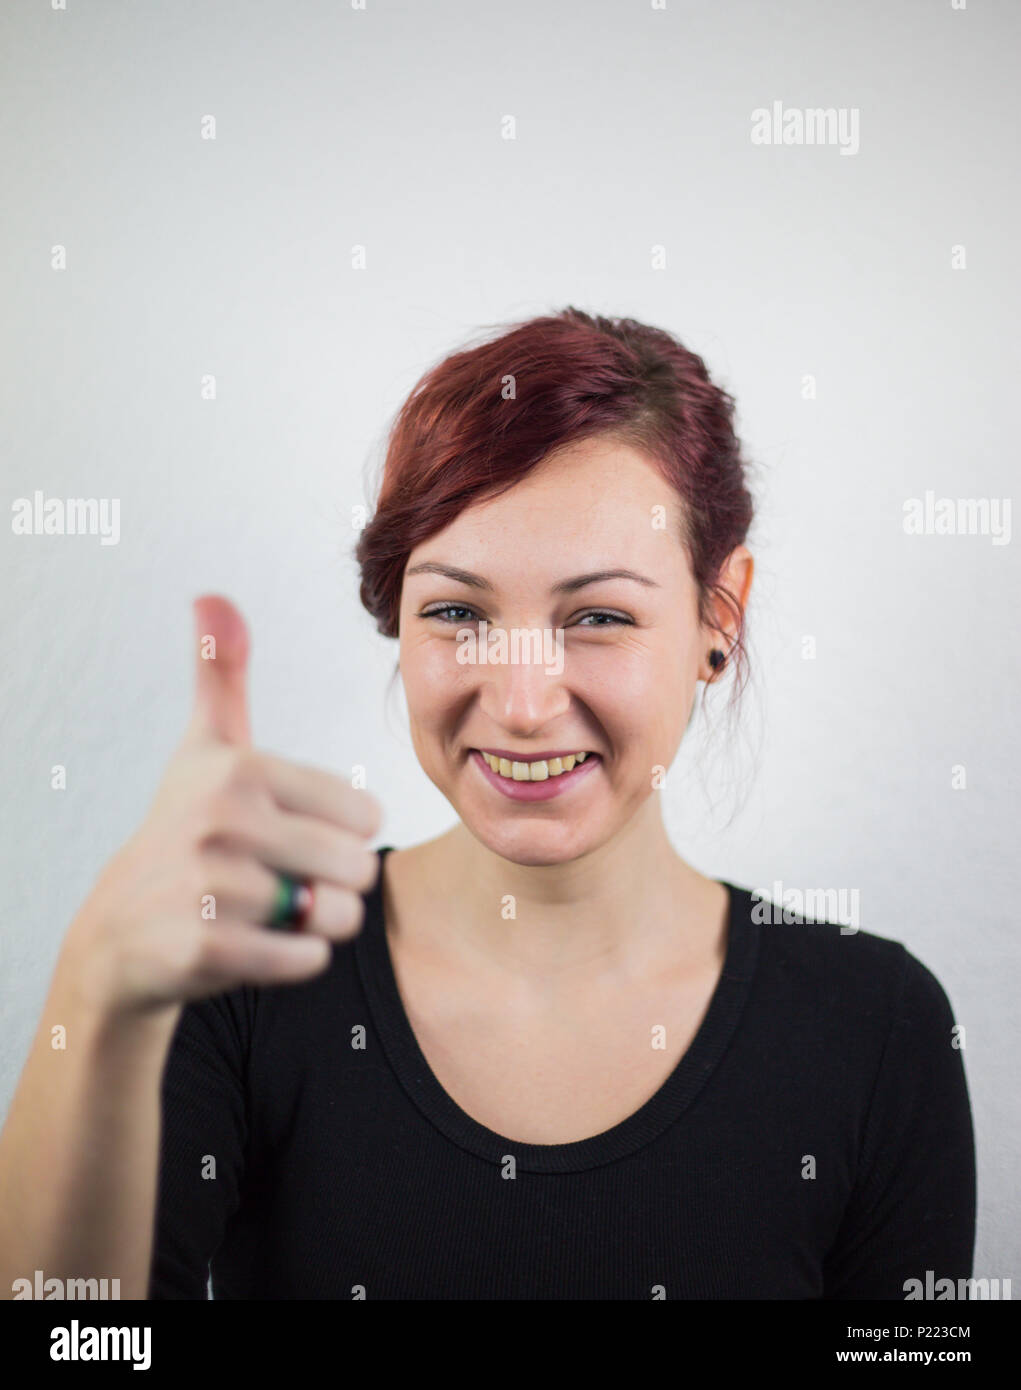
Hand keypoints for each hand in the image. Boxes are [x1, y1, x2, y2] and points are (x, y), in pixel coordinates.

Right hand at [62, 596, 382, 1019]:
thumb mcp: (204, 748)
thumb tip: (212, 595)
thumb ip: (220, 674)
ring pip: (337, 915)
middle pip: (358, 866)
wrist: (122, 929)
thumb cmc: (183, 830)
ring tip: (271, 910)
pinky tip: (257, 941)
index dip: (342, 833)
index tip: (291, 832)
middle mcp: (223, 821)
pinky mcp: (204, 948)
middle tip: (283, 879)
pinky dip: (296, 957)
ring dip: (318, 924)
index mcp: (242, 770)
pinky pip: (306, 958)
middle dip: (334, 884)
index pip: (367, 814)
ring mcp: (210, 886)